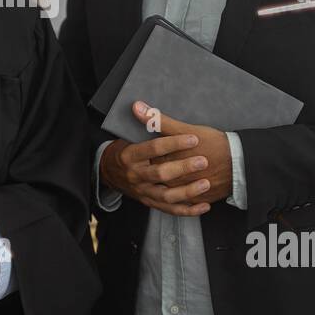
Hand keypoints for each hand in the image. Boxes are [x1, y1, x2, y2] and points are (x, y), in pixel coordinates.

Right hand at [98, 101, 233, 214]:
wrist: (108, 174)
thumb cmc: (125, 152)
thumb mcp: (131, 137)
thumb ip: (143, 124)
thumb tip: (138, 104)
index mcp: (131, 156)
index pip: (153, 148)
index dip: (174, 143)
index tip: (193, 139)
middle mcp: (136, 176)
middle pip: (160, 173)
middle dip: (183, 167)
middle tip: (203, 161)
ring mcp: (143, 192)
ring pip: (166, 196)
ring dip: (188, 192)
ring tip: (205, 184)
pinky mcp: (150, 203)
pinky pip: (170, 210)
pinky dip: (188, 210)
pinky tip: (204, 205)